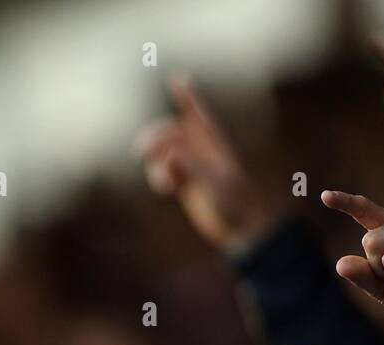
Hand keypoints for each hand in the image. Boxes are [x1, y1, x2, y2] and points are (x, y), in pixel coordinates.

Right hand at [138, 77, 272, 251]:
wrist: (240, 227)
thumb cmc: (234, 201)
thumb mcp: (214, 182)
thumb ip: (190, 166)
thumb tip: (169, 155)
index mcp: (212, 141)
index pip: (196, 112)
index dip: (186, 95)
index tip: (176, 79)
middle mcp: (198, 149)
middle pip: (169, 132)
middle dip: (155, 139)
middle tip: (143, 151)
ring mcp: (189, 166)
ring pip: (161, 153)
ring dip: (155, 162)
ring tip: (162, 181)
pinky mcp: (183, 184)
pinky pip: (162, 173)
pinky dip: (159, 178)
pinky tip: (166, 189)